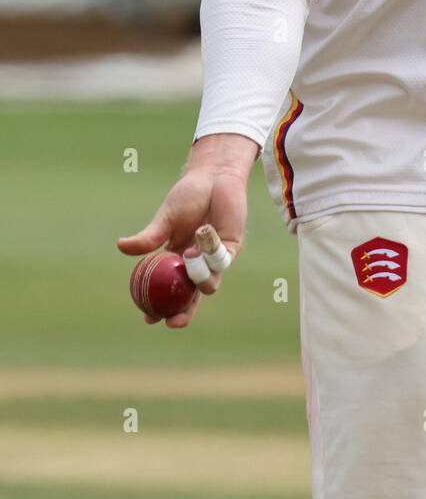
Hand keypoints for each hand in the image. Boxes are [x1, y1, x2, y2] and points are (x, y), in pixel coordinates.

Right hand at [117, 134, 256, 328]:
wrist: (213, 178)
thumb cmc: (188, 197)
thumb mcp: (164, 220)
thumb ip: (148, 238)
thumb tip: (120, 246)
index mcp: (176, 260)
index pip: (168, 291)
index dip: (160, 308)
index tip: (148, 318)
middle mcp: (196, 263)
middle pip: (191, 298)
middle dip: (183, 313)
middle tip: (173, 321)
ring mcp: (214, 258)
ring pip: (208, 283)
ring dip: (197, 275)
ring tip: (188, 254)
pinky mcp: (231, 248)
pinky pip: (220, 259)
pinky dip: (209, 247)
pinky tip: (202, 231)